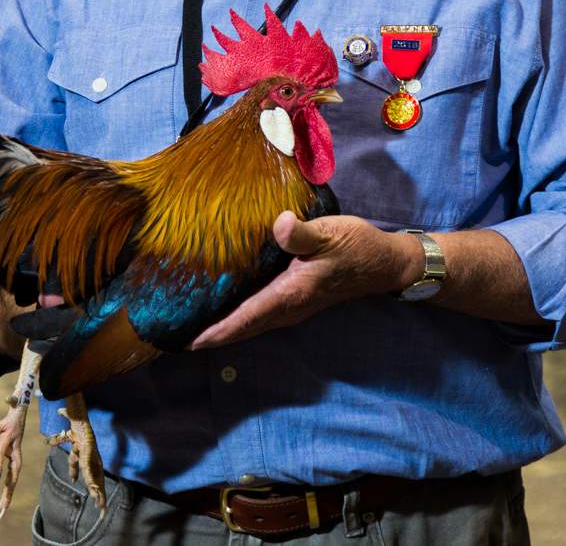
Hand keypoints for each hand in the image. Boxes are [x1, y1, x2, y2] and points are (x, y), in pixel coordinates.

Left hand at [189, 211, 418, 348]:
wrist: (384, 264)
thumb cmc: (355, 247)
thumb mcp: (329, 233)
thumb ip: (301, 233)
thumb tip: (279, 224)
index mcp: (291, 293)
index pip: (247, 317)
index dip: (218, 331)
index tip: (190, 342)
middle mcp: (290, 307)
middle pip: (245, 328)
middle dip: (215, 336)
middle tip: (181, 339)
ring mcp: (295, 307)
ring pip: (253, 324)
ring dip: (227, 329)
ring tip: (198, 328)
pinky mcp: (299, 300)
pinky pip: (262, 316)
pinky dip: (242, 319)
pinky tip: (229, 309)